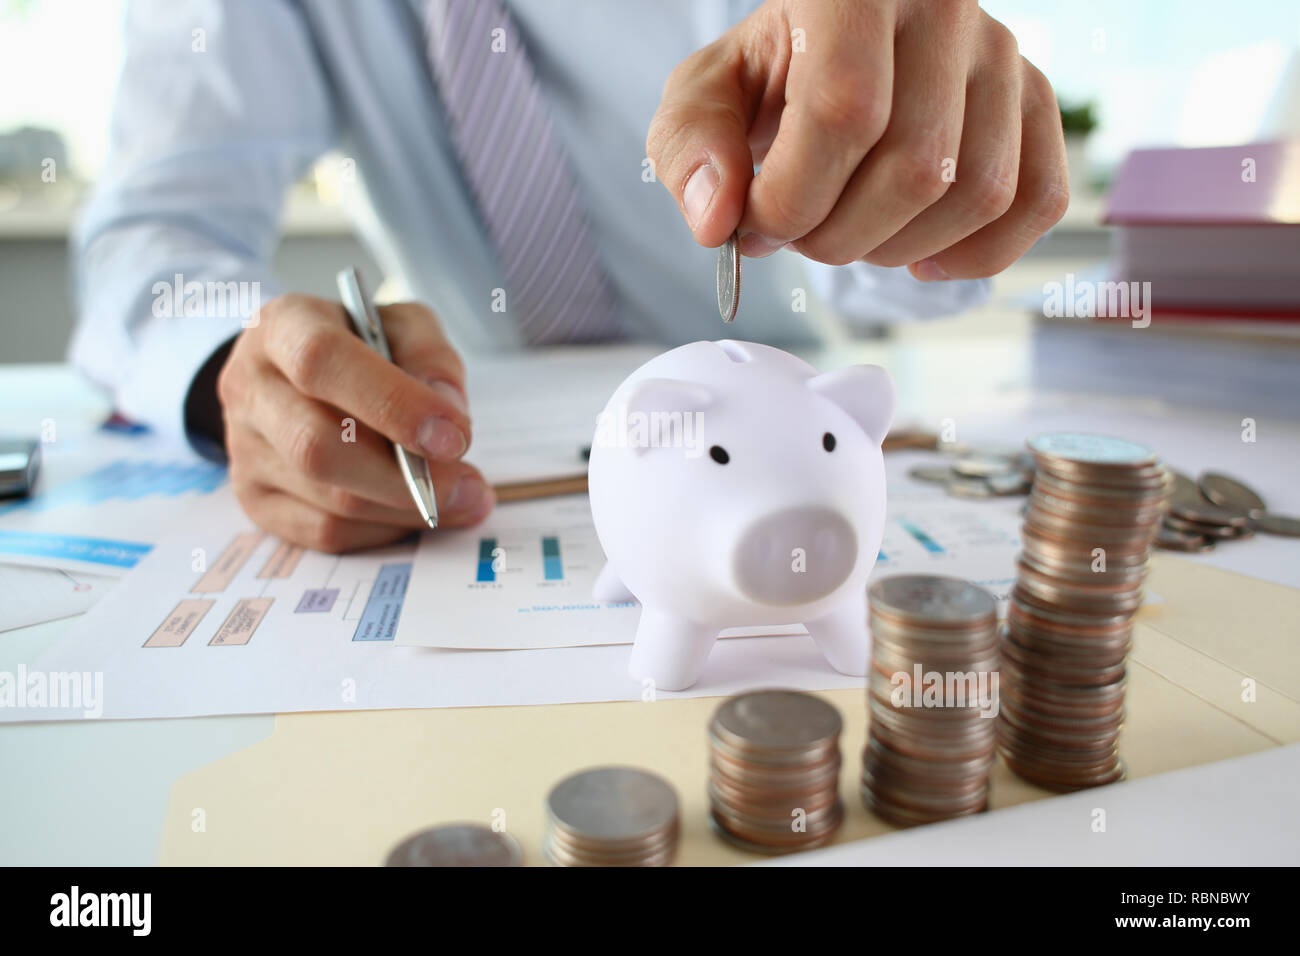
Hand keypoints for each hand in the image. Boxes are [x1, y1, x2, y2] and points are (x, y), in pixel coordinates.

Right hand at [217, 294, 493, 551]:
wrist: (297, 373)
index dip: (392, 403)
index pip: (321, 362)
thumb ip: (430, 359)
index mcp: (280, 327)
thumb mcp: (401, 326)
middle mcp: (249, 387)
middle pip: (316, 446)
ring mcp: (244, 449)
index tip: (454, 437)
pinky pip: (324, 532)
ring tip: (464, 499)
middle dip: (405, 477)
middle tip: (470, 486)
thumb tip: (448, 419)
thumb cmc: (360, 346)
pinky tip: (417, 512)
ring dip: (407, 509)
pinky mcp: (255, 498)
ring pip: (327, 500)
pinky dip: (383, 529)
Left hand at [647, 0, 1067, 278]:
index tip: (758, 222)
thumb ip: (691, 145)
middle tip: (800, 231)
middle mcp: (944, 6)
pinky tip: (921, 254)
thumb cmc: (775, 70)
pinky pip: (1037, 200)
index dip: (794, 198)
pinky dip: (979, 254)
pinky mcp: (1034, 100)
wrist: (836, 46)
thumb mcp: (708, 92)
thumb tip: (718, 221)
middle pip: (915, 167)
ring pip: (978, 193)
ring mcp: (1001, 53)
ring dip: (898, 249)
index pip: (844, 111)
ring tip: (850, 232)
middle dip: (839, 236)